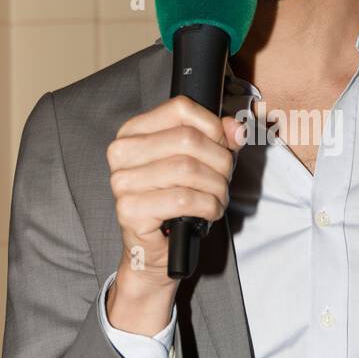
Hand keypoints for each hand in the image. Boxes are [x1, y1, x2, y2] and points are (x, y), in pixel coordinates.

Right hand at [106, 95, 246, 295]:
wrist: (153, 249)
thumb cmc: (173, 202)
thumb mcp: (197, 163)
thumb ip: (217, 139)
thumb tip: (237, 129)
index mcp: (133, 131)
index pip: (180, 108)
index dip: (212, 126)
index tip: (224, 146)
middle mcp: (122, 152)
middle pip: (189, 139)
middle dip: (219, 161)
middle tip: (224, 179)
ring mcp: (122, 181)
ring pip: (189, 169)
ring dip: (216, 187)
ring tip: (217, 198)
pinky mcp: (130, 209)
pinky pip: (184, 199)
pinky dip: (207, 206)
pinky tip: (208, 212)